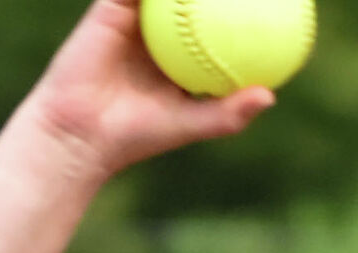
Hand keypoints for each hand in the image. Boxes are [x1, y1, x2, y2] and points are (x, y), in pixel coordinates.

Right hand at [22, 0, 273, 181]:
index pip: (216, 31)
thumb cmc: (138, 134)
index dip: (240, 20)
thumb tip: (271, 96)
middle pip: (195, 7)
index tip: (275, 9)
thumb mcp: (192, 124)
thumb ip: (229, 111)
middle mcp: (161, 35)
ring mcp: (137, 18)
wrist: (82, 130)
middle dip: (222, 1)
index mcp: (182, 58)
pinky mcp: (112, 6)